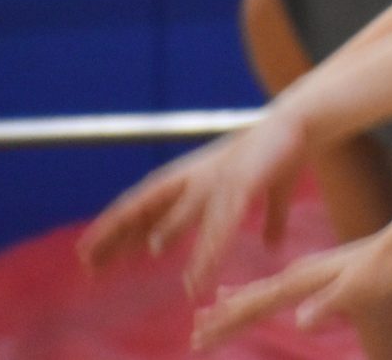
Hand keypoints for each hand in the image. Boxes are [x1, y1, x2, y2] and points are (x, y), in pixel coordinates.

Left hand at [77, 110, 309, 296]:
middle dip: (116, 232)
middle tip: (86, 262)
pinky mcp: (242, 183)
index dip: (116, 226)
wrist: (304, 122)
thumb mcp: (270, 192)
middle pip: (147, 204)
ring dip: (161, 233)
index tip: (88, 253)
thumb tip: (273, 243)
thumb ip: (269, 219)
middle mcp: (197, 176)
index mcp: (195, 176)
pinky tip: (200, 270)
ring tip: (144, 256)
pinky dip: (209, 249)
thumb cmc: (283, 153)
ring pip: (180, 210)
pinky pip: (220, 222)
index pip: (144, 203)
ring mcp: (218, 178)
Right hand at [191, 235, 391, 350]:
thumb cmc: (381, 271)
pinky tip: (232, 293)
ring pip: (253, 294)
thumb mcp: (358, 290)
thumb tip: (301, 322)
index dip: (229, 322)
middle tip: (194, 338)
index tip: (201, 338)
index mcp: (300, 281)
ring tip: (201, 317)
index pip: (257, 306)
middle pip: (249, 300)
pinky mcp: (305, 275)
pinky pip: (265, 288)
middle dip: (221, 319)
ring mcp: (298, 273)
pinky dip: (244, 294)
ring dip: (227, 308)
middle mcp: (293, 275)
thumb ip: (330, 304)